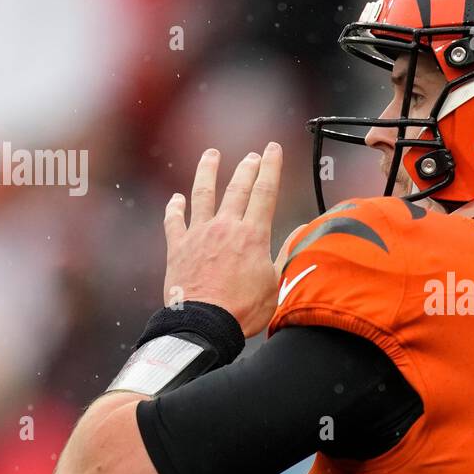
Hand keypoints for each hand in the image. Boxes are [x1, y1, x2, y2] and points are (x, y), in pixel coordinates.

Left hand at [163, 144, 283, 337]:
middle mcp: (225, 227)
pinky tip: (176, 198)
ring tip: (211, 155)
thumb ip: (285, 254)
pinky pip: (173, 221)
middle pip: (237, 188)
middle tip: (252, 155)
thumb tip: (300, 232)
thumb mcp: (276, 284)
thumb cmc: (244, 310)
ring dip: (207, 172)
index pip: (265, 192)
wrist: (204, 324)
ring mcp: (198, 235)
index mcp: (252, 235)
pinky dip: (174, 208)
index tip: (273, 149)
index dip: (271, 167)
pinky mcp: (177, 248)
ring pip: (202, 194)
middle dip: (247, 168)